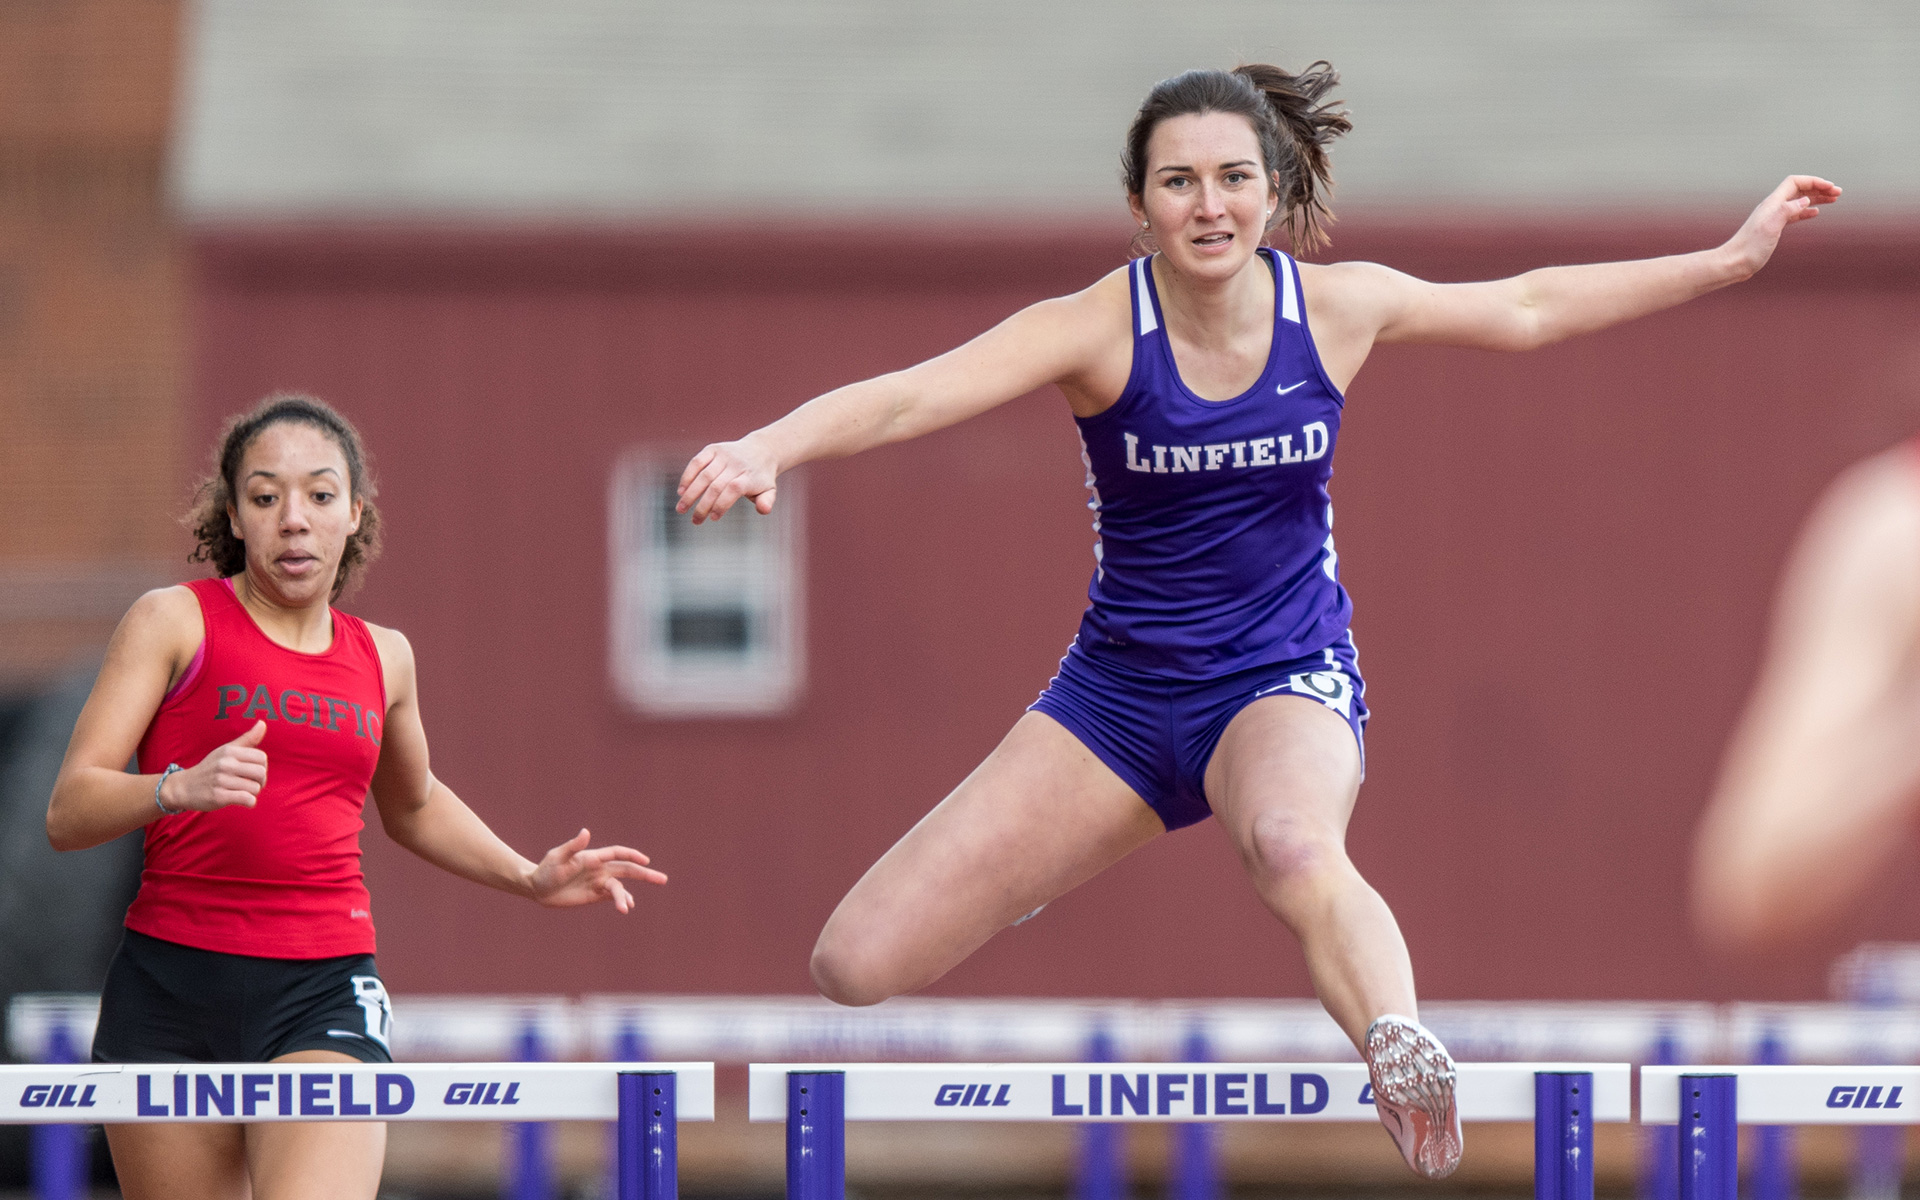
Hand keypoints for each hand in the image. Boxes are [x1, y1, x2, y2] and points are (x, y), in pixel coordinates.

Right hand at [162, 720, 267, 811]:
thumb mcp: (226, 751)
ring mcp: (221, 780)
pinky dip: (249, 802)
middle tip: (251, 784)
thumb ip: (247, 739)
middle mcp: (225, 764)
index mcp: (229, 751)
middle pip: (260, 773)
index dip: (262, 767)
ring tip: (242, 792)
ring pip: (255, 788)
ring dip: (253, 793)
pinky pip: (247, 800)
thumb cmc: (210, 768)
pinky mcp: (218, 796)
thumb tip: (263, 723)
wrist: (184, 787)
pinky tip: (242, 800)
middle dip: (260, 781)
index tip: (253, 773)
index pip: (261, 757)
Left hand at [524, 828, 667, 912]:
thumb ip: (573, 846)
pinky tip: (626, 907)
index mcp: (593, 857)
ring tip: (627, 908)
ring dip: (626, 896)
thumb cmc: (546, 869)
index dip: (633, 855)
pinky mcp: (595, 896)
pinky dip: (622, 901)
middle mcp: (600, 869)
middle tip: (663, 880)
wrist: (537, 888)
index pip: (618, 854)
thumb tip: (586, 832)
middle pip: (628, 870)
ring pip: (620, 888)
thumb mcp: (558, 857)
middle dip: (646, 874)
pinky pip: (613, 897)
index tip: (646, 861)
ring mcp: (598, 883)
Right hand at [676, 435, 778, 523]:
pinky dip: (687, 476)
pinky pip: (697, 462)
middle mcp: (736, 464)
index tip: (713, 518)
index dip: (721, 504)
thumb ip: (766, 502)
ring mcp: (724, 455)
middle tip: (695, 520)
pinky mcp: (713, 449)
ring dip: (690, 493)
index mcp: (749, 476)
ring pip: (704, 475)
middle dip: (703, 505)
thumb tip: (763, 509)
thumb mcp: (769, 491)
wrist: (761, 450)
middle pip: (716, 486)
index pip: (733, 490)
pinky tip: (681, 491)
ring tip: (681, 509)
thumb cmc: (761, 478)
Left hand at [1723, 175, 1841, 277]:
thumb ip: (1786, 211)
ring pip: (1798, 202)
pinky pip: (1793, 215)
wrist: (1734, 263)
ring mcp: (1772, 218)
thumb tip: (1805, 200)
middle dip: (1819, 189)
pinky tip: (1815, 214)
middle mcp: (1772, 207)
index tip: (1831, 188)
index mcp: (1772, 203)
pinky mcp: (1773, 229)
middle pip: (1799, 190)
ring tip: (1833, 200)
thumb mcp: (1770, 227)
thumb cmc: (1750, 248)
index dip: (1814, 182)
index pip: (1795, 182)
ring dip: (1816, 199)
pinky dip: (1806, 211)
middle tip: (1838, 193)